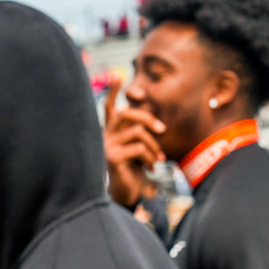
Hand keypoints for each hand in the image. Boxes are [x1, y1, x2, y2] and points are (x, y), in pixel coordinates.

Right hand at [102, 82, 163, 207]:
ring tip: (158, 159)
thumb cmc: (135, 170)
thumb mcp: (139, 149)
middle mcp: (106, 136)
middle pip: (127, 114)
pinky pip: (138, 148)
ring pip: (138, 132)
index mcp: (112, 132)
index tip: (118, 74)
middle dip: (148, 118)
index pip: (109, 107)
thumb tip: (153, 124)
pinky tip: (152, 167)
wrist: (128, 193)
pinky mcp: (112, 157)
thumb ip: (141, 134)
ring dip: (153, 146)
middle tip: (163, 130)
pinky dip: (150, 157)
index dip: (113, 91)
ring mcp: (107, 146)